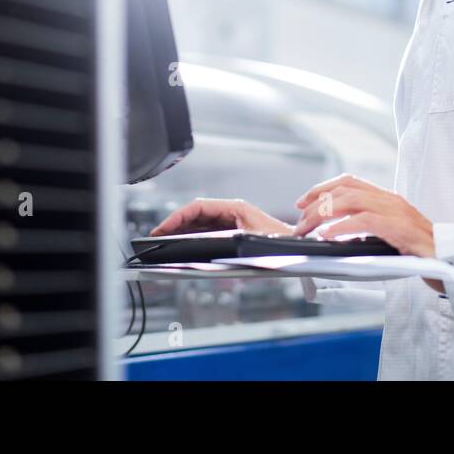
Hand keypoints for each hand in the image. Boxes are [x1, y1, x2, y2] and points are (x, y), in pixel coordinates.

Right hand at [149, 198, 293, 236]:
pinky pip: (206, 231)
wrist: (297, 246)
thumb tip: (203, 242)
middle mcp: (231, 211)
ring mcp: (230, 220)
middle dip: (175, 223)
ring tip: (164, 239)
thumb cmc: (279, 241)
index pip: (198, 206)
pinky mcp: (231, 230)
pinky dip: (191, 236)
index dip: (177, 216)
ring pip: (199, 222)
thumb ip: (227, 240)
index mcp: (234, 207)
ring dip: (181, 230)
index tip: (163, 227)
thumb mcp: (251, 240)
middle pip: (196, 213)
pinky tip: (181, 243)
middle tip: (157, 235)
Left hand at [292, 173, 435, 258]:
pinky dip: (341, 226)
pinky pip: (364, 221)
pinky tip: (327, 236)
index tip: (302, 201)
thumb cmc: (423, 254)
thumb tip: (337, 233)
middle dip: (316, 203)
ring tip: (307, 230)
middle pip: (345, 189)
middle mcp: (391, 200)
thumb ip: (371, 229)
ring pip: (351, 200)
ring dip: (322, 215)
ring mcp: (397, 212)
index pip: (350, 182)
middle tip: (299, 223)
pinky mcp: (401, 228)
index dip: (323, 188)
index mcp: (388, 199)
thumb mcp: (393, 236)